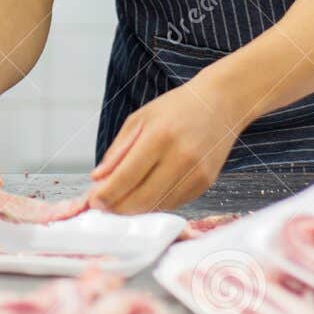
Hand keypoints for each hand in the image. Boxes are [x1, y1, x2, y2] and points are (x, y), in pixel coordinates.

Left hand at [88, 80, 243, 213]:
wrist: (220, 104)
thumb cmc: (176, 108)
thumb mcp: (140, 119)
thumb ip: (117, 150)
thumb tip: (98, 179)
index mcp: (159, 137)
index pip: (126, 177)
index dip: (106, 195)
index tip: (93, 201)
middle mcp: (180, 157)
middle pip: (141, 199)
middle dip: (117, 208)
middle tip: (104, 205)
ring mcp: (196, 173)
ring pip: (157, 206)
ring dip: (135, 209)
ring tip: (122, 198)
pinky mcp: (205, 184)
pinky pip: (173, 204)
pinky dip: (155, 203)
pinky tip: (147, 192)